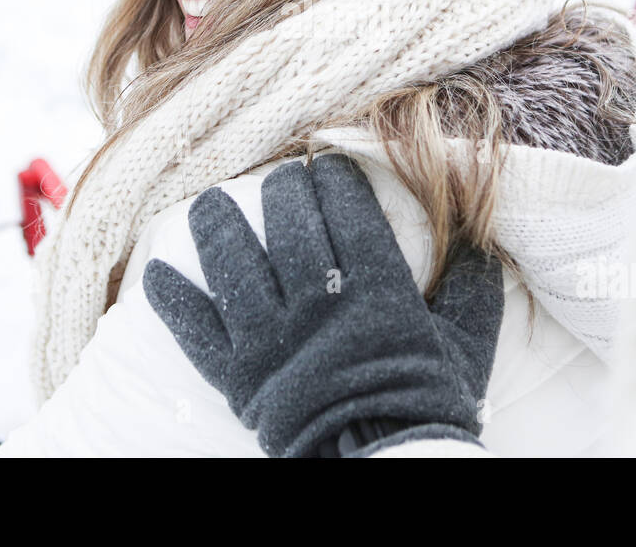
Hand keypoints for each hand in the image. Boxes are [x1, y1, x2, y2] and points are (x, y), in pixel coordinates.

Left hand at [143, 153, 503, 456]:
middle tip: (282, 181)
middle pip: (289, 225)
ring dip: (217, 228)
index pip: (348, 210)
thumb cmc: (427, 403)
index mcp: (377, 292)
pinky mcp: (237, 376)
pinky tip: (156, 273)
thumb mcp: (468, 344)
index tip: (330, 169)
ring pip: (235, 264)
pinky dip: (174, 301)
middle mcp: (318, 306)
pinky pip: (196, 331)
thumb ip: (473, 286)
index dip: (335, 179)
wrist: (387, 467)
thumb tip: (480, 239)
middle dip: (283, 191)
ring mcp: (271, 340)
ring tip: (209, 204)